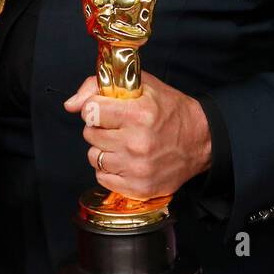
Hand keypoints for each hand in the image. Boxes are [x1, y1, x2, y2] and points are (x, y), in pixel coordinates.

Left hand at [64, 72, 210, 198]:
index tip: (103, 109)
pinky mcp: (139, 188)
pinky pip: (102, 178)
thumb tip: (71, 104)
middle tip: (117, 126)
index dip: (93, 108)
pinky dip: (109, 169)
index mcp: (139, 114)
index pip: (90, 110)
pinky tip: (125, 159)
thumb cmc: (171, 111)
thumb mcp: (142, 86)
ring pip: (94, 157)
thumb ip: (101, 86)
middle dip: (99, 128)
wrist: (201, 141)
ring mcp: (138, 168)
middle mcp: (137, 143)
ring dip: (103, 149)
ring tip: (121, 143)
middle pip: (90, 134)